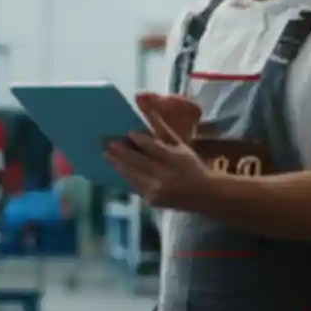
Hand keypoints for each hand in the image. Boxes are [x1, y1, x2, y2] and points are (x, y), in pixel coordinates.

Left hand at [103, 94, 211, 210]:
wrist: (204, 194)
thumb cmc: (190, 165)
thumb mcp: (180, 145)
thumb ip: (162, 129)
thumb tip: (148, 109)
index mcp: (175, 159)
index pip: (156, 148)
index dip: (141, 140)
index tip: (128, 132)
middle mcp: (166, 175)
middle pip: (140, 162)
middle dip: (122, 152)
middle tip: (107, 143)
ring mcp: (158, 190)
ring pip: (133, 176)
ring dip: (118, 165)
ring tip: (105, 155)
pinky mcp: (152, 201)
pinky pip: (136, 186)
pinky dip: (125, 176)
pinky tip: (116, 167)